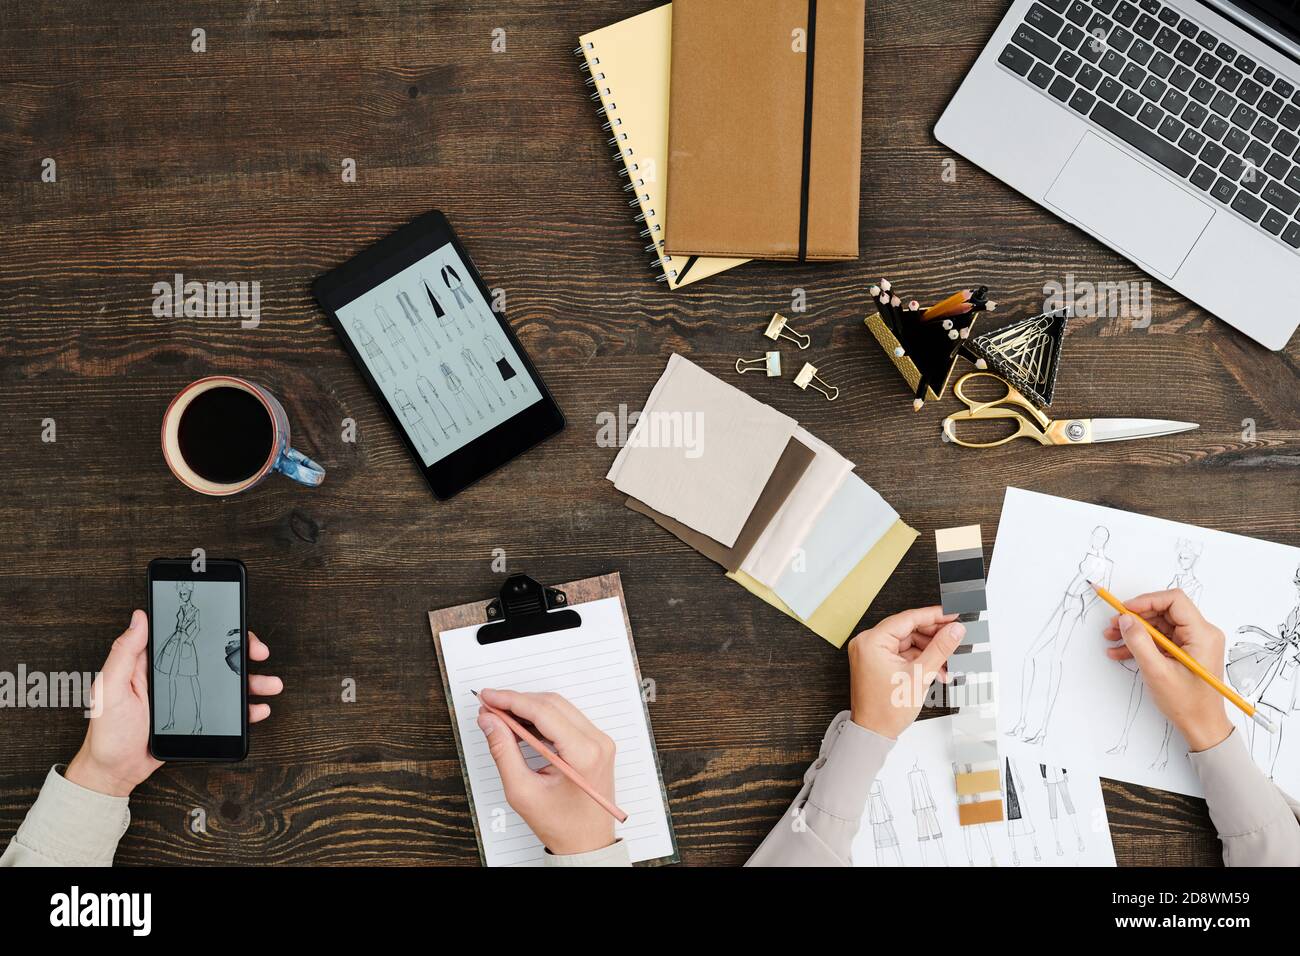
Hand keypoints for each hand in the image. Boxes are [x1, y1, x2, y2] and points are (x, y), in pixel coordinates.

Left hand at [66, 610, 283, 797]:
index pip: (187, 634)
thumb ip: (124, 653)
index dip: (213, 627)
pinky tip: (257, 708)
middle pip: (214, 655)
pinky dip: (245, 708)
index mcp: (152, 662)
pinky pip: (225, 708)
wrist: (115, 771)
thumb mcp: (111, 688)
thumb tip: (140, 618)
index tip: (233, 626)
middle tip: (258, 652)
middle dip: (241, 651)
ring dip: (251, 680)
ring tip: (270, 684)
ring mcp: (186, 695)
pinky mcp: (195, 715)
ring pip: (225, 681)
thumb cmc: (107, 732)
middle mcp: (172, 674)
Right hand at [477, 688, 616, 856]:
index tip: (487, 697)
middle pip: (551, 704)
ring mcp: (600, 741)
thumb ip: (503, 751)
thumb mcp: (523, 791)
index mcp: (583, 754)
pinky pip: (567, 719)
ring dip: (528, 707)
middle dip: (517, 701)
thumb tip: (489, 721)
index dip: (511, 700)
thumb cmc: (560, 825)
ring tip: (500, 715)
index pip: (543, 712)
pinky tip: (521, 724)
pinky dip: (542, 718)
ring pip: (559, 708)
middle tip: (489, 706)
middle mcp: (597, 742)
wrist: (587, 844)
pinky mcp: (596, 743)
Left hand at [847, 606, 966, 738]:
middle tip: (955, 638)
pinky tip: (936, 670)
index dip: (934, 616)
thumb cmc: (886, 709)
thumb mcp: (920, 675)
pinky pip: (903, 654)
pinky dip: (920, 660)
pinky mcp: (877, 662)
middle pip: (909, 630)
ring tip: (948, 663)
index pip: (908, 619)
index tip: (953, 615)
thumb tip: (954, 629)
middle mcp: (867, 643)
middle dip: (934, 638)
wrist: (874, 733)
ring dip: (930, 652)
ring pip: (908, 643)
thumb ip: (940, 648)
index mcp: (872, 641)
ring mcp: (871, 653)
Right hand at [1102, 589, 1232, 751]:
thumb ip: (1139, 642)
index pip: (1174, 601)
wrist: (1202, 726)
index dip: (1146, 601)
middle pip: (1164, 611)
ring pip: (1159, 624)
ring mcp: (1194, 642)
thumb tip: (1125, 619)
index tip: (1125, 610)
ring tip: (1112, 638)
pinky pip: (1161, 638)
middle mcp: (1202, 633)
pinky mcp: (1186, 650)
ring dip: (1135, 630)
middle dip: (1136, 617)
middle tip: (1114, 625)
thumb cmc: (1187, 703)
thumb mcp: (1157, 672)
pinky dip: (1142, 642)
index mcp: (1202, 634)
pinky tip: (1121, 651)